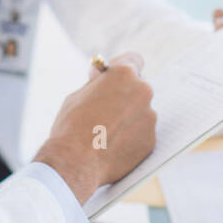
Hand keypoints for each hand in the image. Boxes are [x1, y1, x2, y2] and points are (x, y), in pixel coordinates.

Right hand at [31, 52, 155, 205]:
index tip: (114, 76)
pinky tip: (112, 146)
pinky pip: (142, 134)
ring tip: (105, 133)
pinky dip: (131, 138)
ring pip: (141, 112)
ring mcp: (150, 117)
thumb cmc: (71, 126)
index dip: (122, 66)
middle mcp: (143, 91)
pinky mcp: (151, 140)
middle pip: (139, 87)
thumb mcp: (77, 96)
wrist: (75, 162)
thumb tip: (101, 75)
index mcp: (124, 74)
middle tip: (107, 107)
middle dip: (126, 94)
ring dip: (129, 118)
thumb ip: (95, 84)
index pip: (134, 60)